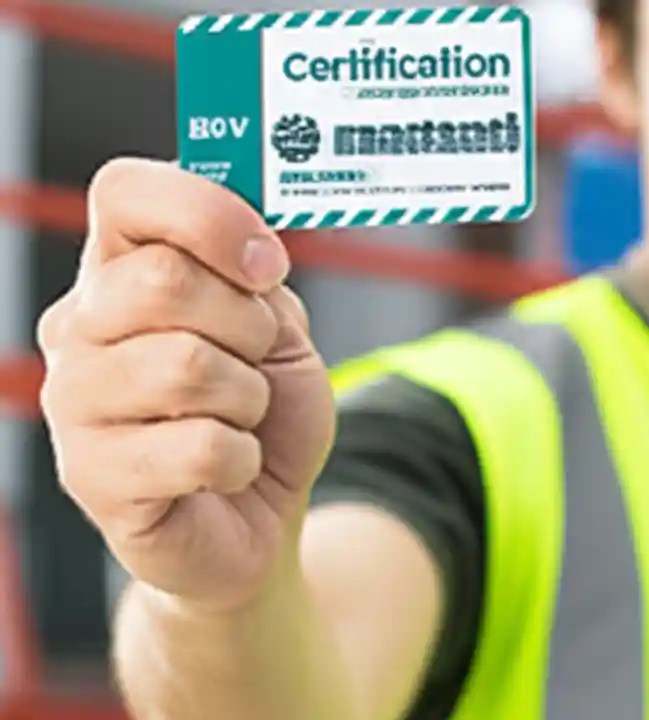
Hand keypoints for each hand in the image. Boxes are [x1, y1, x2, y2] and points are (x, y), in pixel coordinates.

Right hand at [38, 158, 335, 611]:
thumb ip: (255, 278)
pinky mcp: (90, 478)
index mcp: (118, 271)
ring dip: (247, 397)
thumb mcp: (278, 330)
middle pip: (163, 280)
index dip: (209, 216)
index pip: (126, 192)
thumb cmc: (262, 412)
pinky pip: (199, 445)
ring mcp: (72, 403)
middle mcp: (77, 328)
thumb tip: (251, 246)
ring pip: (186, 366)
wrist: (257, 516)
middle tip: (255, 361)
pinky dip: (242, 458)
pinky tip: (225, 468)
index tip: (268, 266)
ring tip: (237, 417)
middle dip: (248, 325)